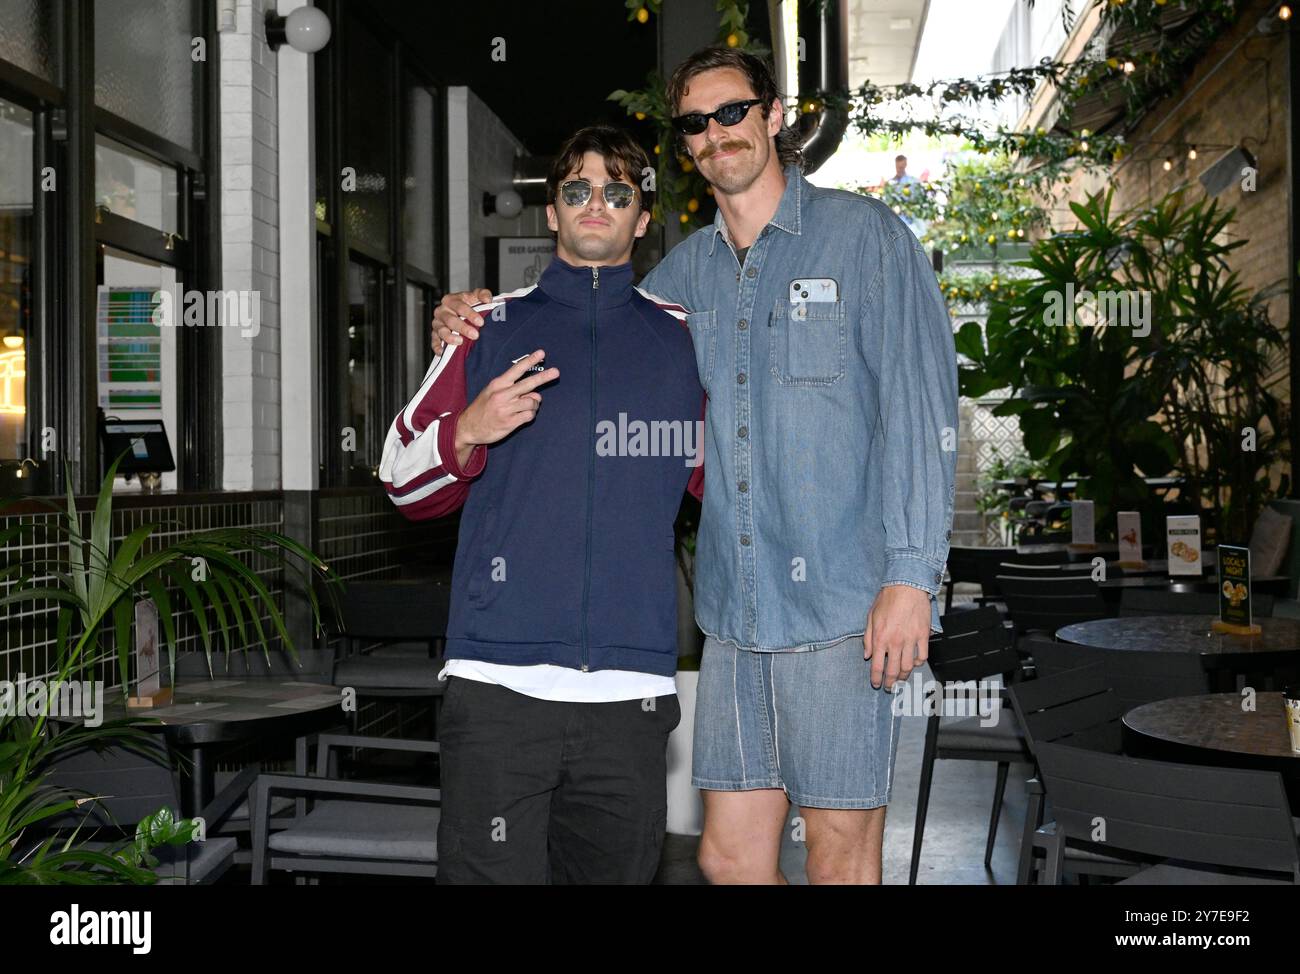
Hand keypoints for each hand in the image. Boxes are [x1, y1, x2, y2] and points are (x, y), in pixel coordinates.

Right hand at [432, 288, 493, 353]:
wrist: (461, 313)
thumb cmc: (468, 304)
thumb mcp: (476, 296)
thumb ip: (483, 294)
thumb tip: (487, 299)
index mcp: (451, 300)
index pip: (459, 306)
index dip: (470, 314)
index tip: (480, 322)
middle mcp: (442, 311)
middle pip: (450, 320)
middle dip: (463, 328)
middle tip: (475, 335)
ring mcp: (437, 323)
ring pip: (441, 331)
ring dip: (450, 337)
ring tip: (460, 342)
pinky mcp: (435, 334)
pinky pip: (434, 341)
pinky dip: (437, 347)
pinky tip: (443, 351)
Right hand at [454, 350, 558, 466]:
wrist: (468, 427)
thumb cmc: (483, 408)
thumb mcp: (493, 394)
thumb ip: (514, 391)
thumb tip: (536, 394)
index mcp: (498, 384)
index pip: (517, 370)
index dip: (530, 361)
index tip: (541, 353)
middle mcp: (502, 395)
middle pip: (528, 383)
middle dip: (544, 377)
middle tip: (556, 372)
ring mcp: (506, 409)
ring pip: (532, 402)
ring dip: (533, 405)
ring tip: (526, 407)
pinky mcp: (510, 422)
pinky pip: (529, 415)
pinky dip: (530, 415)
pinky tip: (523, 416)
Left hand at [862, 584, 931, 689]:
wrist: (906, 586)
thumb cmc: (888, 599)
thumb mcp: (871, 618)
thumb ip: (868, 639)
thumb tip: (867, 655)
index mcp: (880, 638)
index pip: (877, 666)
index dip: (876, 679)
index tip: (876, 684)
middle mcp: (895, 642)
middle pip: (893, 670)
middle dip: (890, 682)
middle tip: (889, 687)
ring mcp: (910, 640)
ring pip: (908, 666)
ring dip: (903, 676)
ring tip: (900, 679)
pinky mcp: (923, 635)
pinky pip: (922, 655)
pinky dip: (918, 663)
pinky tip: (914, 663)